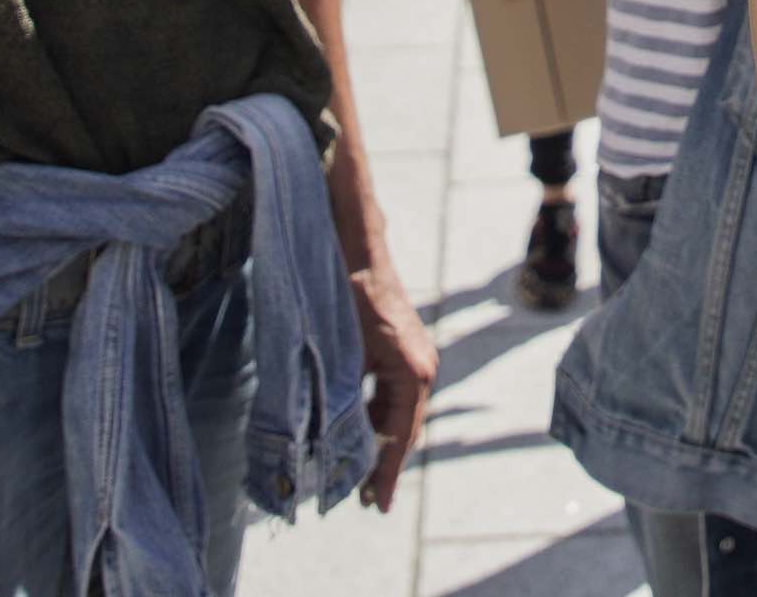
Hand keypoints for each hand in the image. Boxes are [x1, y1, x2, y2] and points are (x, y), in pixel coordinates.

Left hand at [347, 247, 436, 510]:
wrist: (358, 252)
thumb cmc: (349, 297)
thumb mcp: (343, 353)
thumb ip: (344, 398)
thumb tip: (334, 444)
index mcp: (413, 371)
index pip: (402, 434)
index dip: (387, 471)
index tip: (376, 503)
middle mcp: (422, 368)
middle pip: (405, 429)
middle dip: (386, 465)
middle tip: (367, 503)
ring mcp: (415, 360)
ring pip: (399, 415)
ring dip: (381, 444)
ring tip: (362, 479)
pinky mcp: (402, 354)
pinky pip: (392, 397)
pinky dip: (377, 420)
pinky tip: (360, 437)